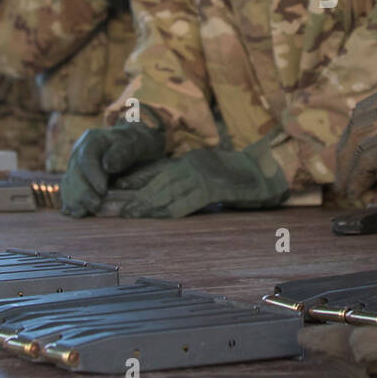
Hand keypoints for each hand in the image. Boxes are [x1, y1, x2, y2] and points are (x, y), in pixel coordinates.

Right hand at [59, 120, 165, 216]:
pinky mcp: (76, 179)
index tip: (102, 191)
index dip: (92, 176)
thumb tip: (107, 166)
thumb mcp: (137, 143)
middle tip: (95, 206)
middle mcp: (80, 152)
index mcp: (93, 140)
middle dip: (83, 191)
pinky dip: (72, 202)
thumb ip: (123, 153)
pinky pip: (69, 191)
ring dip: (75, 199)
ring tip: (84, 211)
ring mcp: (76, 166)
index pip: (86, 158)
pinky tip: (77, 212)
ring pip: (69, 183)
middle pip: (74, 173)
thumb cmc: (138, 144)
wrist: (135, 147)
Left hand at [119, 137, 289, 217]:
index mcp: (189, 162)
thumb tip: (153, 193)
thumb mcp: (206, 174)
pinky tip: (155, 215)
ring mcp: (202, 175)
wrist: (268, 173)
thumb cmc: (238, 179)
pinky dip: (168, 208)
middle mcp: (192, 165)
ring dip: (144, 204)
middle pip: (154, 183)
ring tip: (125, 214)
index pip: (153, 173)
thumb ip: (183, 181)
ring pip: (166, 191)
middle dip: (130, 196)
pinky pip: (186, 200)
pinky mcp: (213, 187)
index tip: (109, 193)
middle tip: (108, 208)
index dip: (130, 184)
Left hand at [336, 77, 376, 198]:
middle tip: (345, 169)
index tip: (358, 150)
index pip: (372, 112)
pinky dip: (355, 177)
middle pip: (358, 125)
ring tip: (347, 185)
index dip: (363, 133)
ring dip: (348, 167)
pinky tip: (354, 190)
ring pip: (356, 144)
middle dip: (348, 148)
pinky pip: (363, 161)